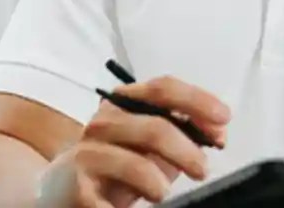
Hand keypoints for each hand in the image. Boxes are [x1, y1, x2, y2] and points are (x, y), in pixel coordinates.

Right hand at [36, 76, 230, 207]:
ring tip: (163, 193)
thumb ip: (183, 133)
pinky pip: (109, 202)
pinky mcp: (76, 188)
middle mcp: (104, 122)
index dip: (197, 100)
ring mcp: (87, 154)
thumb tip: (218, 132)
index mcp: (124, 103)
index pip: (163, 88)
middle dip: (188, 150)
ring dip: (159, 183)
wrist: (58, 190)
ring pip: (135, 165)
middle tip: (203, 170)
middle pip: (155, 128)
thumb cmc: (116, 165)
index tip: (224, 119)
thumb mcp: (149, 144)